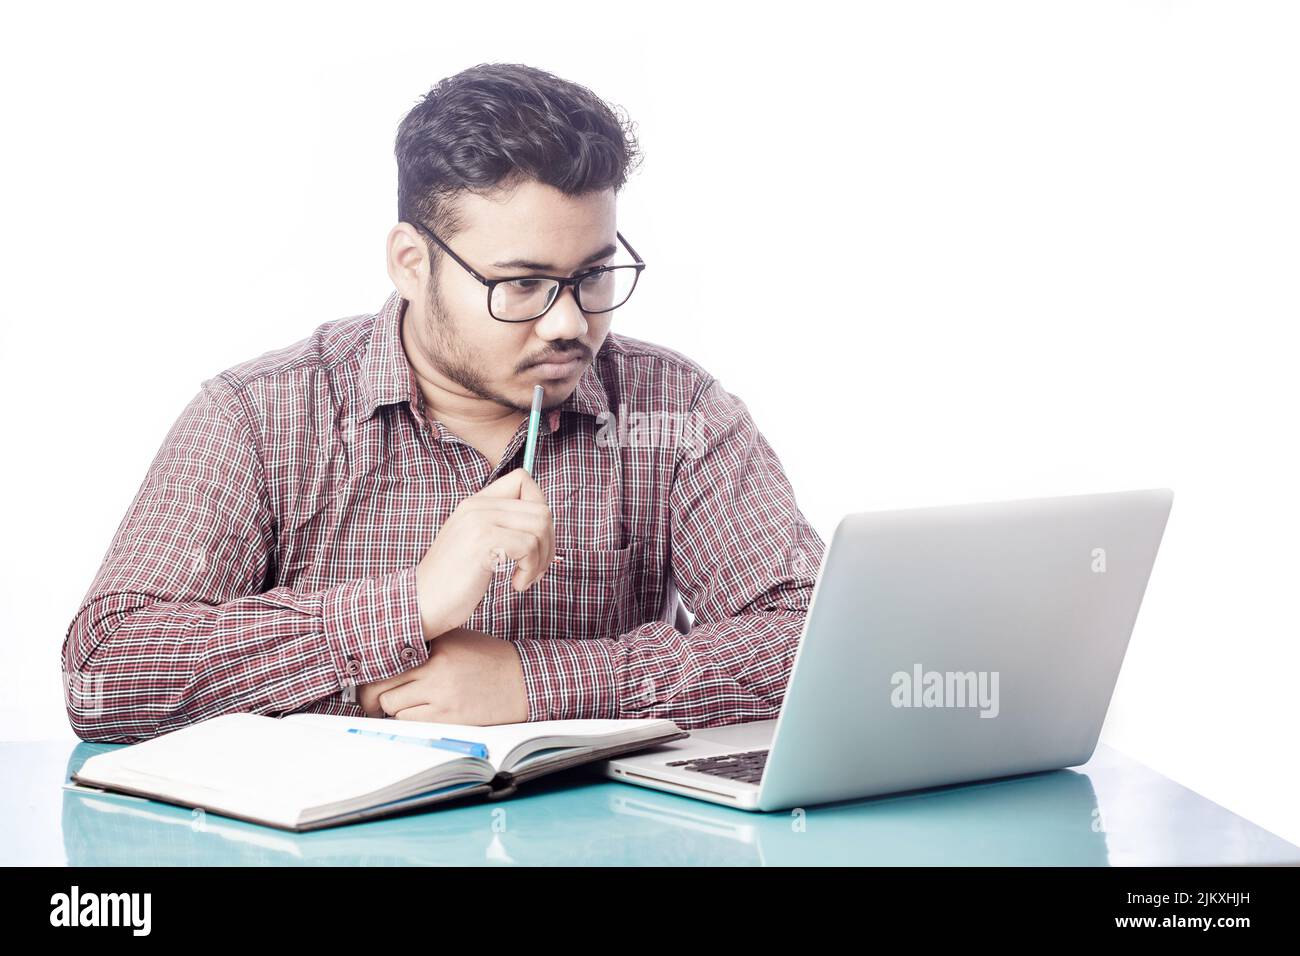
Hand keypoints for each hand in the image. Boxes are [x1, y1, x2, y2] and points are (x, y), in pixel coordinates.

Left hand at [357, 628, 528, 724]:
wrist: (523, 680)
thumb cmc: (488, 659)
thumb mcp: (456, 639)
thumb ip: (424, 643)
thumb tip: (383, 654)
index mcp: (437, 644)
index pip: (385, 656)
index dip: (369, 669)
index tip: (365, 675)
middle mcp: (436, 667)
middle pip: (379, 685)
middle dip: (369, 696)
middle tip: (371, 700)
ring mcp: (442, 695)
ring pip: (391, 706)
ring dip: (392, 709)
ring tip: (403, 705)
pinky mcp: (448, 718)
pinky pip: (409, 723)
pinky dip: (407, 720)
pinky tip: (418, 713)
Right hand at [414, 467, 554, 640]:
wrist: (422, 603)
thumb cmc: (453, 581)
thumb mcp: (476, 543)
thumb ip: (501, 526)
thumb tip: (544, 525)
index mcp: (476, 503)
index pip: (523, 480)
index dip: (540, 507)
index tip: (534, 540)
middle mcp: (478, 506)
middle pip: (541, 508)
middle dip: (549, 543)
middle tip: (536, 568)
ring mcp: (479, 521)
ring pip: (540, 527)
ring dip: (542, 559)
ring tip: (526, 578)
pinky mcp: (483, 541)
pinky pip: (529, 546)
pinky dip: (530, 570)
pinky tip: (516, 585)